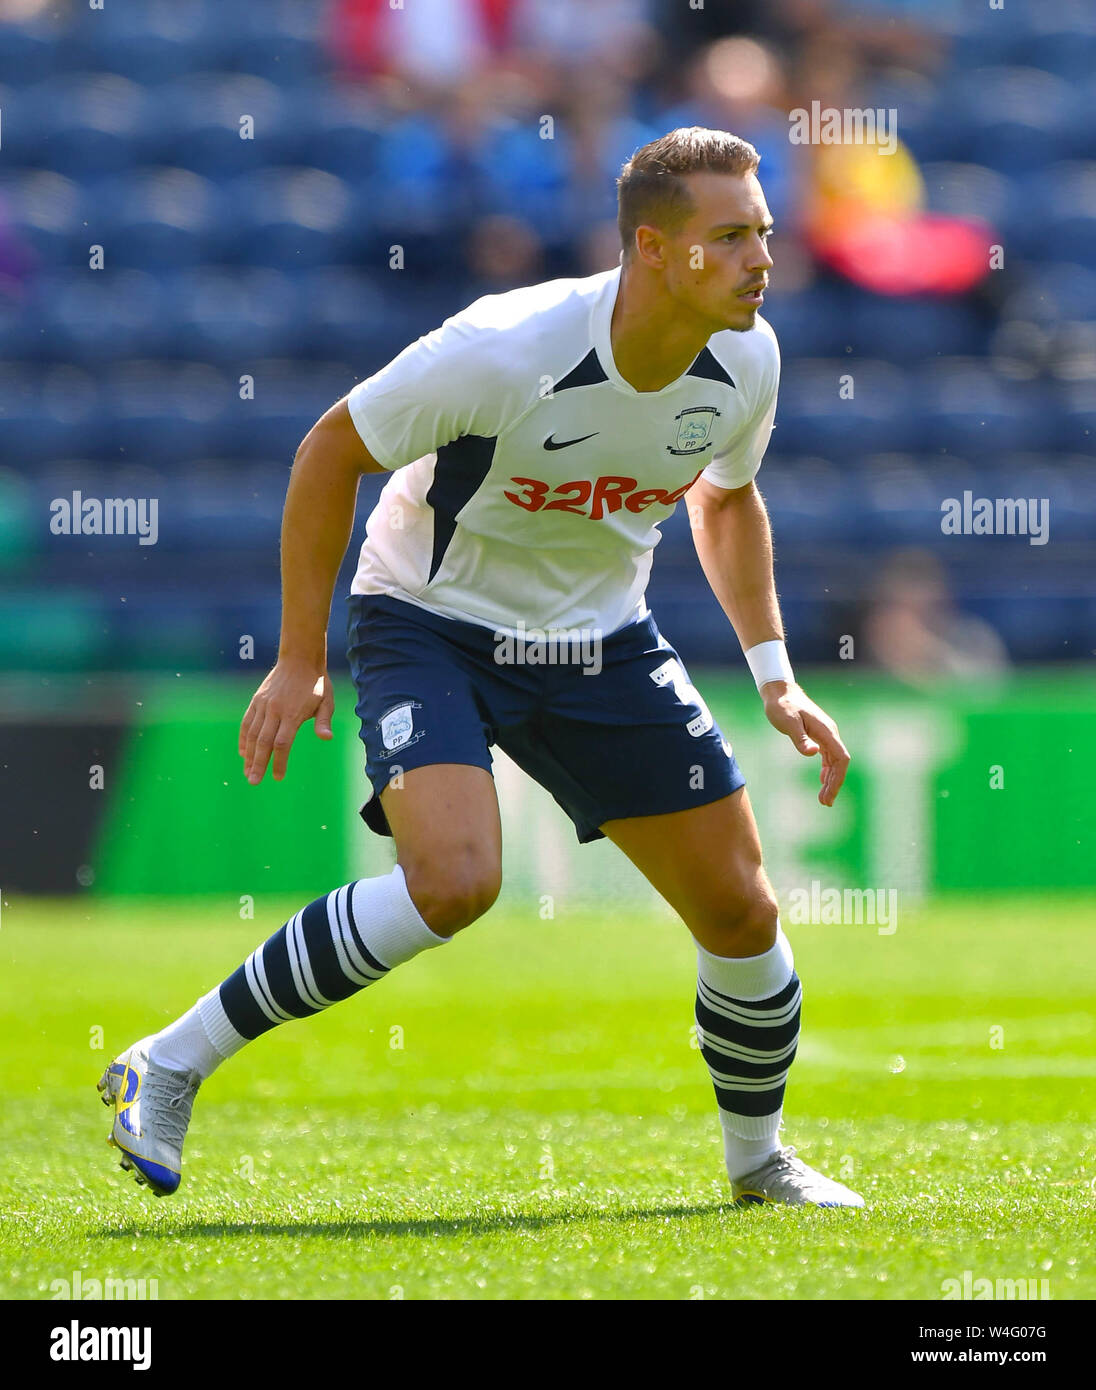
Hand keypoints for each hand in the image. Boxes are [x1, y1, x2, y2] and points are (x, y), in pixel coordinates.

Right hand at [239, 659, 333, 784]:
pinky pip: (247, 722)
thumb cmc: (317, 683)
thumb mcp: (327, 701)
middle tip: (253, 781)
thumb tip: (326, 738)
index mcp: (292, 714)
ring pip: (253, 734)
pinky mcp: (257, 700)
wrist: (299, 658)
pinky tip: (243, 752)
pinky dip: (244, 738)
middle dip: (258, 764)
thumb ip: (324, 721)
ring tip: (247, 771)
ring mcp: (263, 705)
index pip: (282, 743)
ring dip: (249, 755)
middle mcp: (275, 710)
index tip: (277, 777)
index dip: (278, 762)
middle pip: (264, 742)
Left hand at [761, 681, 849, 806]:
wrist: (780, 692)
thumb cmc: (782, 706)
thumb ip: (800, 739)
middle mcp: (830, 733)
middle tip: (825, 802)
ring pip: (834, 761)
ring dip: (831, 779)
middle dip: (834, 783)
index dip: (838, 778)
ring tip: (824, 798)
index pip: (841, 758)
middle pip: (839, 763)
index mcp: (826, 731)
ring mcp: (825, 734)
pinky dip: (826, 769)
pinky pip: (828, 755)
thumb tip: (813, 753)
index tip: (829, 794)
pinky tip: (822, 780)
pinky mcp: (818, 735)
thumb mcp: (788, 723)